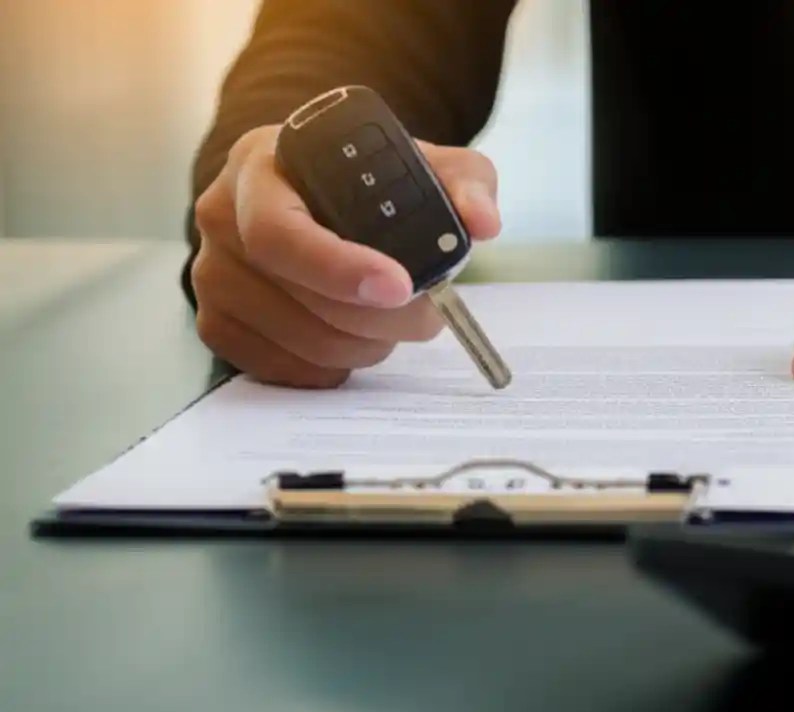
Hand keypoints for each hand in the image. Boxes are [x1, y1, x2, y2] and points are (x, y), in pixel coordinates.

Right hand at [191, 124, 500, 387]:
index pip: (280, 230)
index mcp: (261, 163)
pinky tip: (354, 339)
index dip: (339, 268)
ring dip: (364, 344)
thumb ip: (463, 181)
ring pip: (298, 339)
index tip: (399, 287)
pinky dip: (330, 366)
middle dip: (380, 318)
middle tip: (426, 315)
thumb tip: (483, 222)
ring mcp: (212, 272)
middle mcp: (221, 215)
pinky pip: (280, 368)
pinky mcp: (215, 321)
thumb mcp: (422, 162)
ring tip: (390, 321)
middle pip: (300, 295)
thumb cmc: (365, 180)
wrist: (312, 193)